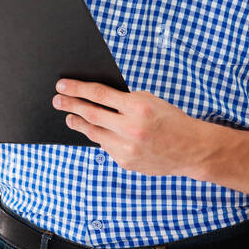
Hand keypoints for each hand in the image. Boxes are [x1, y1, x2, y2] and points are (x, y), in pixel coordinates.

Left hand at [55, 78, 214, 176]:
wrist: (191, 149)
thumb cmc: (170, 120)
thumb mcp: (150, 100)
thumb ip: (124, 99)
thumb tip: (95, 96)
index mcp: (137, 108)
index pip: (99, 94)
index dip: (77, 89)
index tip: (62, 85)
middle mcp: (131, 129)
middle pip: (91, 114)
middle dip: (70, 105)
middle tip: (57, 100)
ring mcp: (127, 149)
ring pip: (94, 134)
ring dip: (78, 123)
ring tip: (69, 117)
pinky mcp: (126, 163)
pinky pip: (106, 146)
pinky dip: (100, 137)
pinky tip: (94, 131)